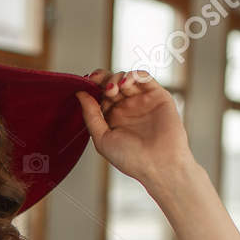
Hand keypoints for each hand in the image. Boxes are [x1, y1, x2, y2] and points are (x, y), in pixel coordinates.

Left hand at [75, 69, 196, 189]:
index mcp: (112, 117)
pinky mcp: (158, 96)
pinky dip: (135, 74)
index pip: (99, 94)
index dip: (92, 86)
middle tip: (103, 88)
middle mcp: (127, 107)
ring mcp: (142, 100)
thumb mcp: (102, 138)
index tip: (86, 82)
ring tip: (114, 89)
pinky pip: (145, 78)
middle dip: (104, 80)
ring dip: (117, 78)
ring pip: (127, 78)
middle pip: (111, 82)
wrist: (159, 165)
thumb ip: (90, 115)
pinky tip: (126, 83)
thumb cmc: (131, 158)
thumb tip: (80, 93)